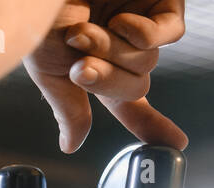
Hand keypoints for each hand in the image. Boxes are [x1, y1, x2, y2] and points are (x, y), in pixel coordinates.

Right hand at [26, 1, 186, 152]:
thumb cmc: (37, 16)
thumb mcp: (48, 70)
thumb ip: (68, 107)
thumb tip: (72, 145)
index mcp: (96, 64)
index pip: (127, 101)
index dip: (150, 124)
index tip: (176, 143)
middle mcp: (120, 44)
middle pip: (134, 86)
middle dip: (107, 80)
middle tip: (80, 65)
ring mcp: (141, 19)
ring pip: (147, 61)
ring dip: (114, 53)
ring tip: (84, 34)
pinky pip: (169, 31)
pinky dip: (145, 34)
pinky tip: (121, 23)